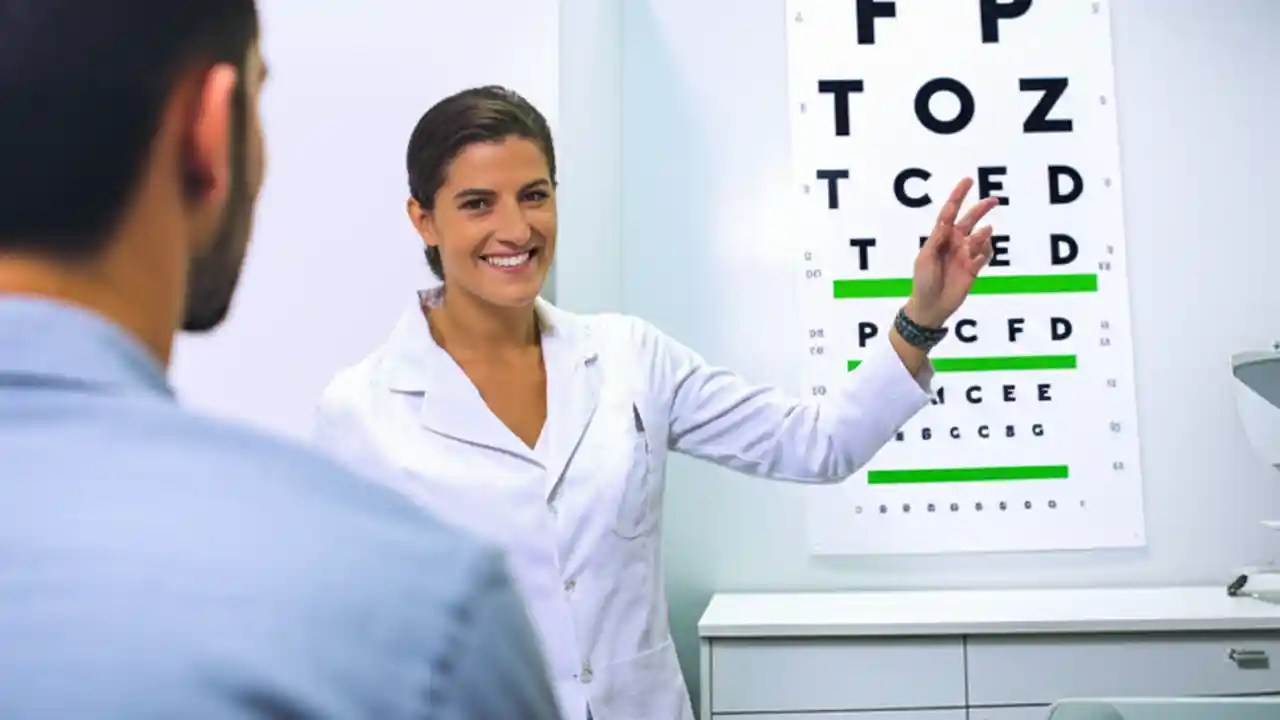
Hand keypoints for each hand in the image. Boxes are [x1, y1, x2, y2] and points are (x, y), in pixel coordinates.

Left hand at [904, 177, 997, 327]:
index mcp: (940, 238)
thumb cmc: (923, 282)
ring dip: (980, 238)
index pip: (950, 212)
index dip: (958, 196)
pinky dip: (983, 254)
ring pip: (980, 237)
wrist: (931, 306)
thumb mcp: (925, 259)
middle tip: (994, 200)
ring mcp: (965, 254)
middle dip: (980, 209)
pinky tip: (976, 261)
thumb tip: (945, 222)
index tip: (968, 180)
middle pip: (970, 220)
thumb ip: (936, 241)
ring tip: (974, 244)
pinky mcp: (974, 268)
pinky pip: (985, 255)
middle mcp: (954, 243)